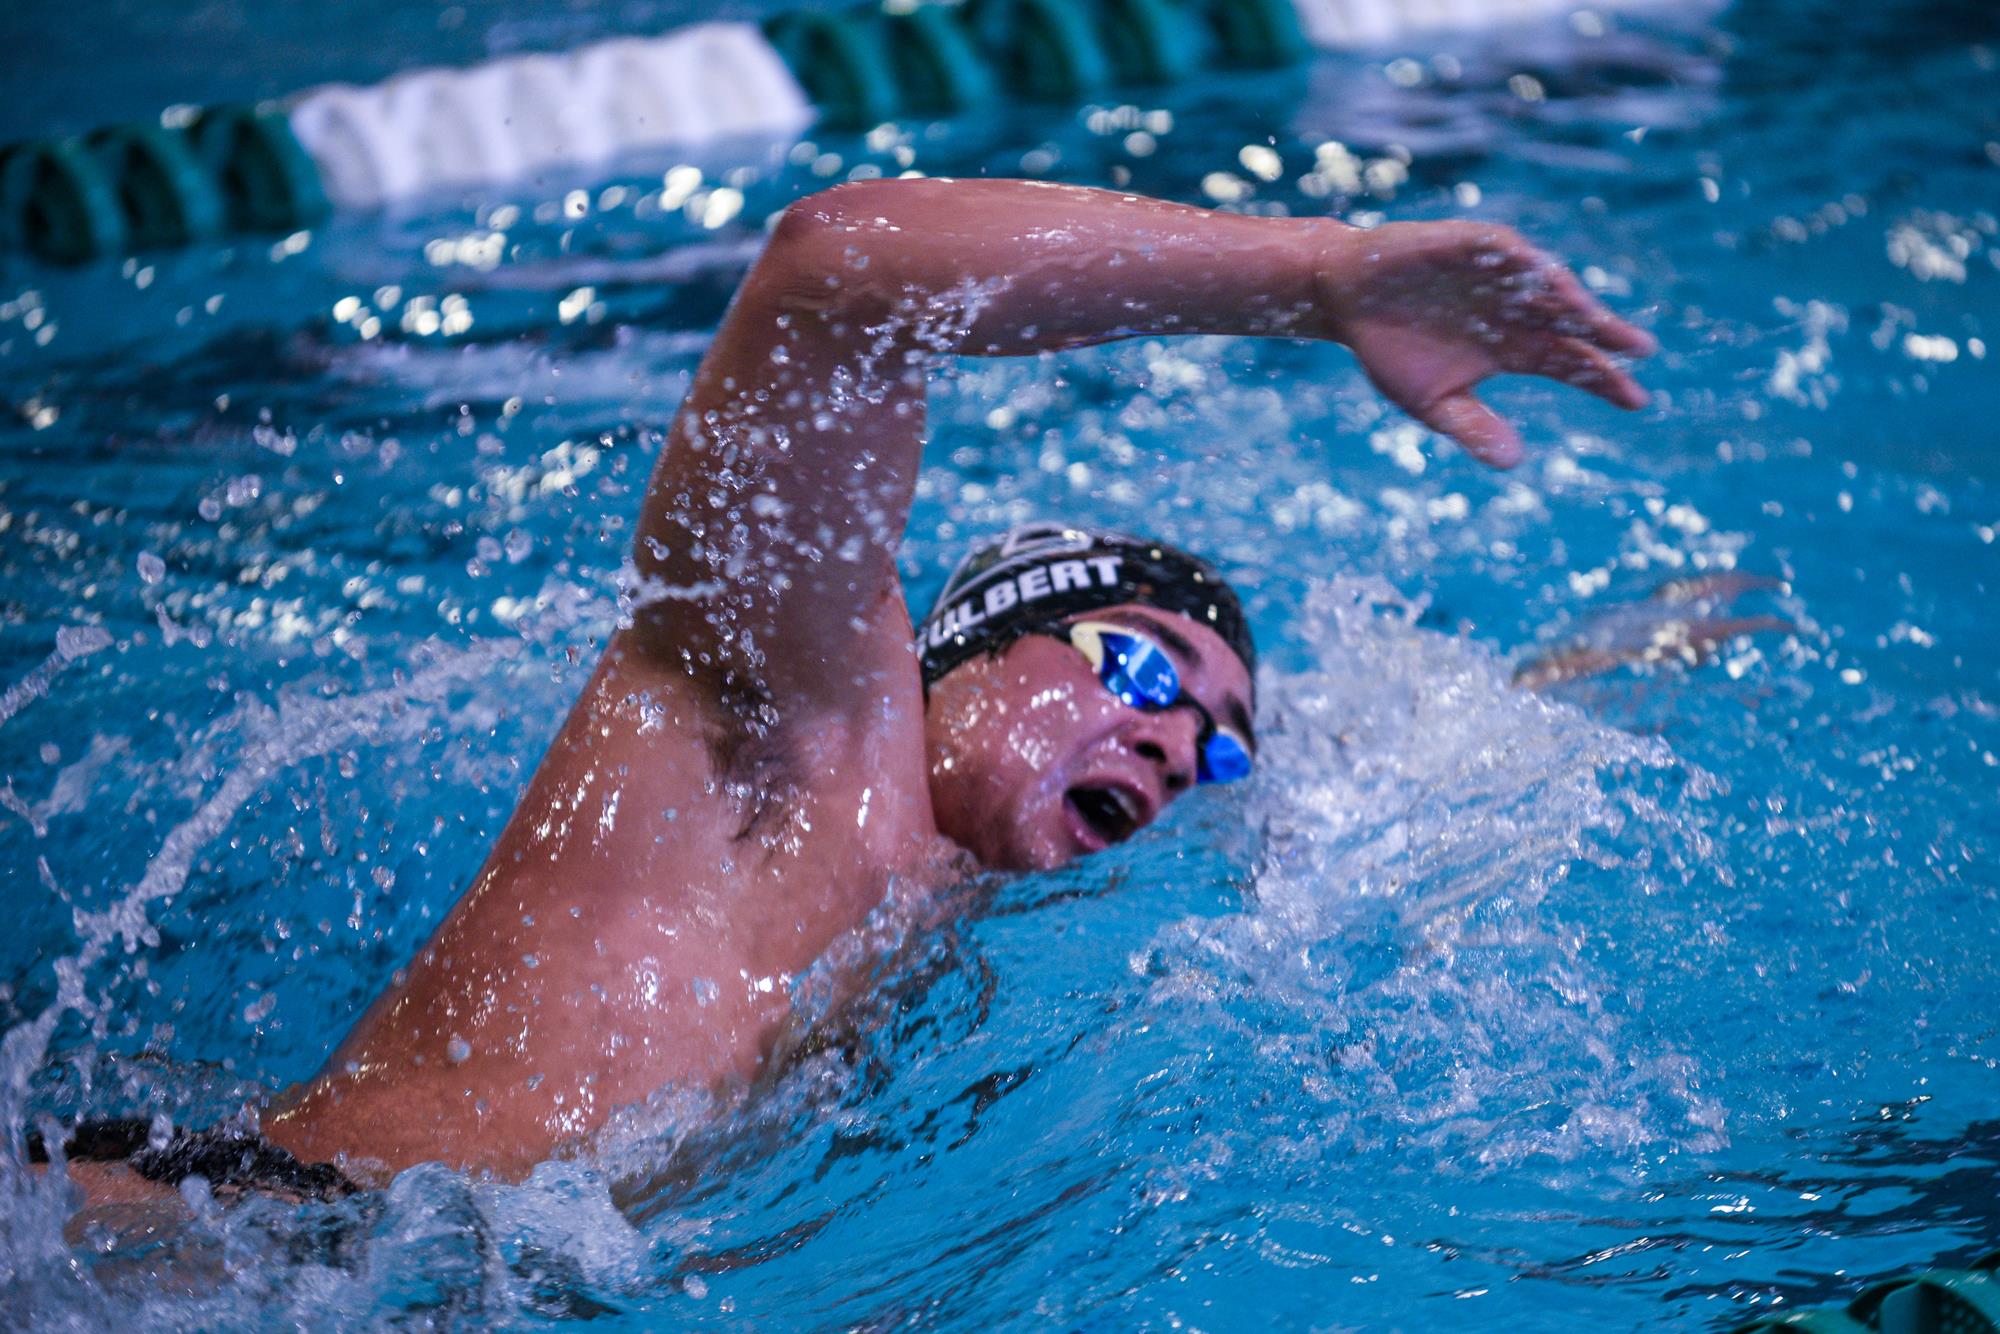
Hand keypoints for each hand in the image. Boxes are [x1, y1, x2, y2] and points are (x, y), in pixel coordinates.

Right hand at [1316, 221, 1656, 467]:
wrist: (1345, 300)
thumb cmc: (1391, 348)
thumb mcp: (1431, 402)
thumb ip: (1473, 428)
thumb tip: (1515, 463)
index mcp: (1513, 347)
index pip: (1570, 362)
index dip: (1603, 380)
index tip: (1638, 400)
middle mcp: (1514, 308)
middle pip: (1570, 321)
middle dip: (1604, 332)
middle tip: (1640, 349)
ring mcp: (1495, 274)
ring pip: (1543, 284)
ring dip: (1569, 298)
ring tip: (1592, 318)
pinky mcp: (1467, 244)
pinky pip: (1501, 249)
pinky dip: (1520, 259)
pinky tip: (1541, 272)